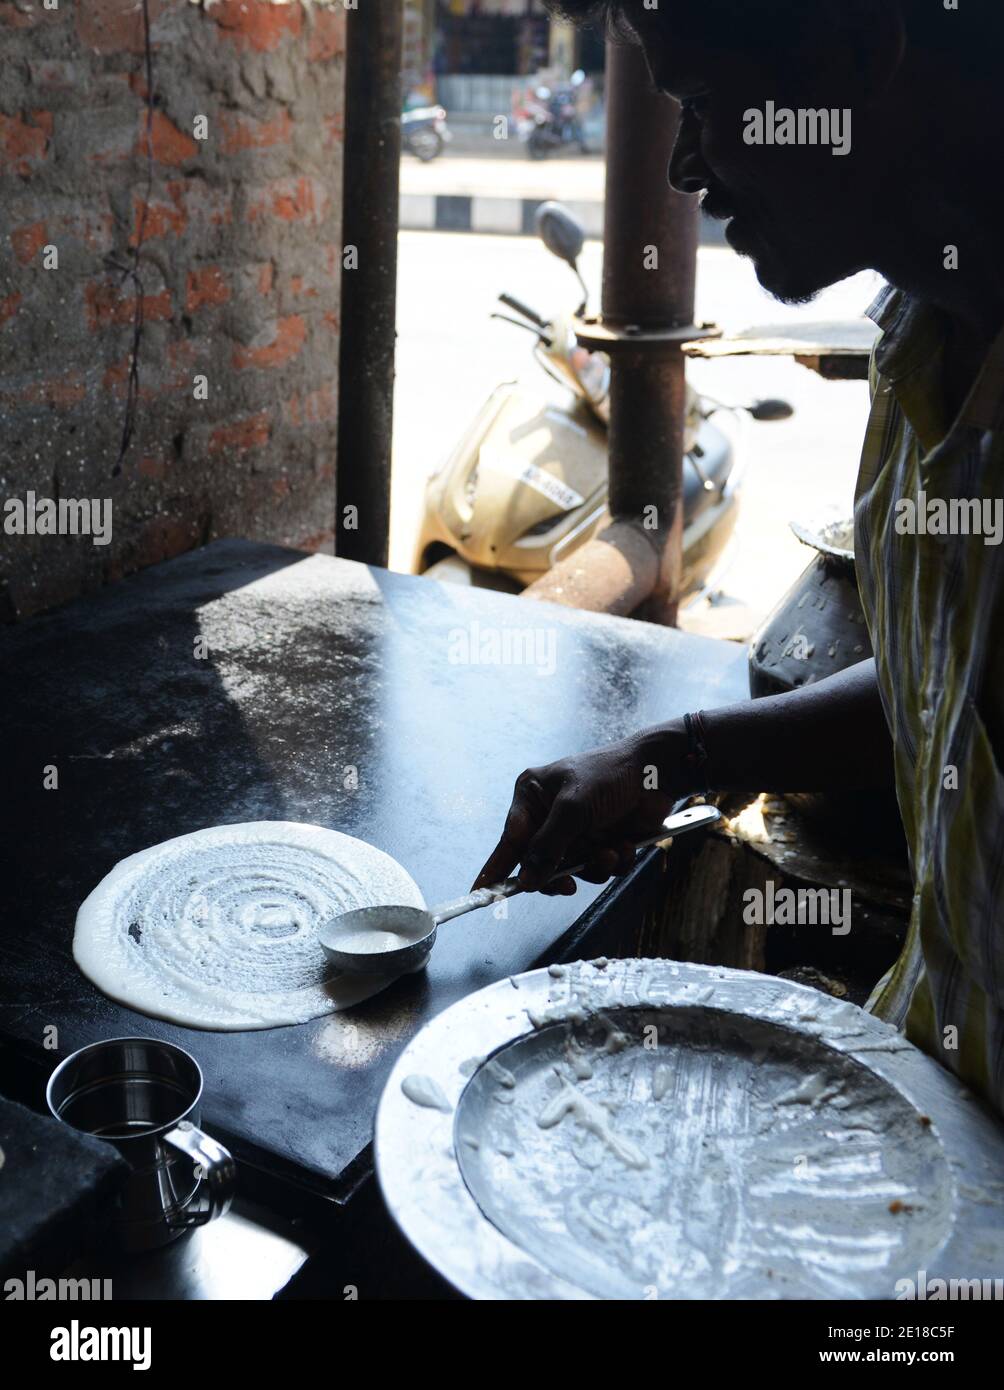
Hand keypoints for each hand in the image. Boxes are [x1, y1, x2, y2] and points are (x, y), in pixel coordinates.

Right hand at [471, 729, 681, 895]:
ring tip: (611, 850)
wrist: (659, 771)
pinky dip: (613, 862)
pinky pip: (598, 868)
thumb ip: (547, 846)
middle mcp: (550, 815)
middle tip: (569, 883)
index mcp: (532, 797)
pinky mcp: (600, 841)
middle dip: (559, 874)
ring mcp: (576, 831)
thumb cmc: (611, 774)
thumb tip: (526, 880)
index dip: (496, 871)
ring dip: (594, 867)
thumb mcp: (573, 808)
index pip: (509, 841)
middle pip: (539, 864)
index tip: (480, 895)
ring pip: (572, 871)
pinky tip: (625, 845)